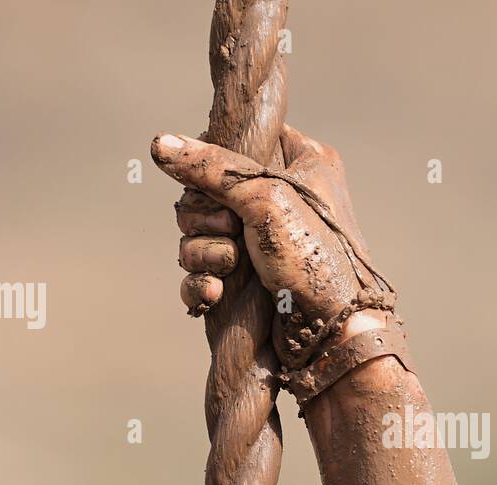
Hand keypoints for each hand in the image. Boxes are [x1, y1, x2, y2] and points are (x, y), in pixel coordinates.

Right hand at [155, 126, 390, 367]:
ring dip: (203, 252)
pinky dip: (202, 280)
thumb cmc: (316, 259)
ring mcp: (262, 241)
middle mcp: (281, 198)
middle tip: (229, 229)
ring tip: (229, 265)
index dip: (216, 160)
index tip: (215, 181)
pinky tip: (214, 292)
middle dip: (205, 216)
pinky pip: (202, 270)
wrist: (334, 332)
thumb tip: (162, 144)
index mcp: (301, 163)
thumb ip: (213, 167)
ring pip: (199, 233)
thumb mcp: (266, 198)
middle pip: (207, 190)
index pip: (239, 140)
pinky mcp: (247, 279)